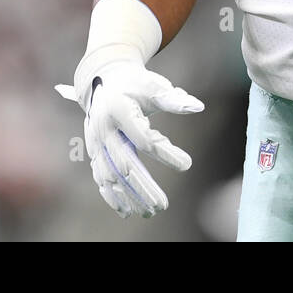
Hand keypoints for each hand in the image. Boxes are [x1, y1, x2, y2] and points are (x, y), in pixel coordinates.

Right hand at [55, 60, 203, 217]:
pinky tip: (127, 210)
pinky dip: (111, 195)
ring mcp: (96, 142)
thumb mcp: (153, 85)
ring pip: (110, 175)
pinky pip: (100, 177)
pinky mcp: (94, 151)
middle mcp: (104, 129)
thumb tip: (198, 106)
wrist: (103, 80)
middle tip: (162, 204)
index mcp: (119, 110)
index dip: (165, 152)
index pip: (143, 138)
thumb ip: (173, 99)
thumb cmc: (134, 84)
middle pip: (124, 163)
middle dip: (143, 186)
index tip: (187, 164)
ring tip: (150, 211)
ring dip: (128, 195)